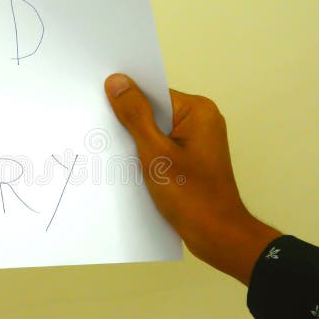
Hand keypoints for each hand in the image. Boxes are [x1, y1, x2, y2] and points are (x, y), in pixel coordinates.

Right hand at [104, 73, 280, 284]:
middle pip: (155, 111)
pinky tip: (130, 167)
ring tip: (114, 152)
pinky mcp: (193, 160)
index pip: (154, 93)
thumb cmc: (190, 195)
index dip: (127, 100)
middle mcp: (202, 121)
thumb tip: (117, 82)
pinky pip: (163, 148)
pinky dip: (147, 156)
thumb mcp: (154, 153)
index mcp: (198, 111)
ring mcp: (198, 141)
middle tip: (102, 131)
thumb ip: (135, 115)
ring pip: (157, 132)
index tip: (101, 105)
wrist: (217, 236)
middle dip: (130, 123)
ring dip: (137, 142)